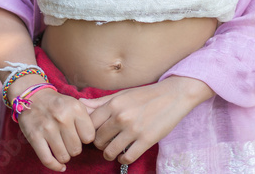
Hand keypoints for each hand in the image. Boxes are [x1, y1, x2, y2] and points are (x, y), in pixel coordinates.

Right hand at [16, 89, 96, 171]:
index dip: (85, 139)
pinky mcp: (34, 136)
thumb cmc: (58, 104)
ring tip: (63, 149)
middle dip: (74, 149)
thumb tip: (98, 136)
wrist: (33, 97)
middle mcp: (63, 117)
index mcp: (76, 108)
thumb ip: (88, 118)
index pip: (89, 137)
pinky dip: (55, 166)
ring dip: (64, 156)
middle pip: (76, 149)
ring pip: (63, 156)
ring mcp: (47, 128)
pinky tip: (59, 166)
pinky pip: (47, 159)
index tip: (80, 136)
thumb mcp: (75, 104)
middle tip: (69, 143)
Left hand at [78, 76, 213, 164]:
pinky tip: (126, 153)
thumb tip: (80, 105)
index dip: (90, 131)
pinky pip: (126, 158)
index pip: (90, 124)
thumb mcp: (122, 94)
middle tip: (107, 142)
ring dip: (110, 154)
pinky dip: (123, 159)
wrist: (174, 95)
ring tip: (114, 150)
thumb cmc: (146, 94)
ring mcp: (134, 129)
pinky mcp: (146, 140)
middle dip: (100, 144)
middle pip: (97, 140)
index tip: (96, 133)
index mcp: (114, 104)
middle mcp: (121, 116)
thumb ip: (100, 102)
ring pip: (109, 152)